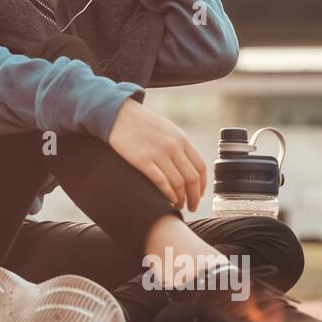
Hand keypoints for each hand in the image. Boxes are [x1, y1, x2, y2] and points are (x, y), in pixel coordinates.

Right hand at [106, 97, 207, 211]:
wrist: (119, 115)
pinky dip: (168, 194)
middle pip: (192, 178)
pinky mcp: (142, 160)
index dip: (202, 185)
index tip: (199, 195)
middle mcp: (173, 146)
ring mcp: (158, 153)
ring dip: (181, 199)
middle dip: (194, 197)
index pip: (200, 167)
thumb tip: (188, 167)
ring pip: (178, 183)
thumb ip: (179, 145)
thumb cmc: (142, 124)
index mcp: (181, 139)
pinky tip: (168, 200)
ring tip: (178, 206)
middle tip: (192, 207)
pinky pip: (161, 182)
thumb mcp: (167, 129)